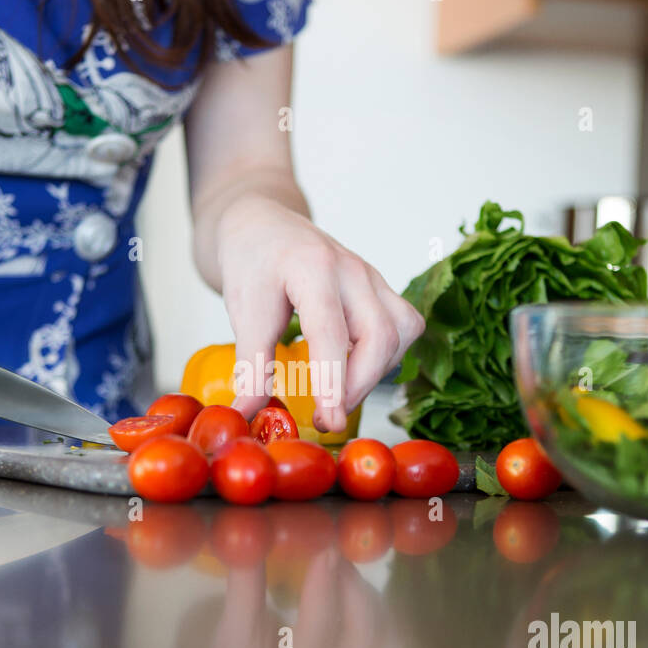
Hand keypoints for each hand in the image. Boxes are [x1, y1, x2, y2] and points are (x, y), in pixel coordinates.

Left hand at [214, 194, 423, 433]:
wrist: (263, 226)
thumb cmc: (252, 264)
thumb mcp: (242, 311)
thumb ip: (251, 365)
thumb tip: (247, 415)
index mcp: (311, 267)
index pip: (330, 332)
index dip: (332, 383)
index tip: (328, 421)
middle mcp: (351, 268)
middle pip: (379, 335)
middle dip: (358, 385)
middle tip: (326, 416)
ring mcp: (372, 276)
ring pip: (401, 331)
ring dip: (375, 372)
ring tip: (339, 392)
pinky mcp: (381, 288)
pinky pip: (405, 325)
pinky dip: (387, 355)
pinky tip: (356, 365)